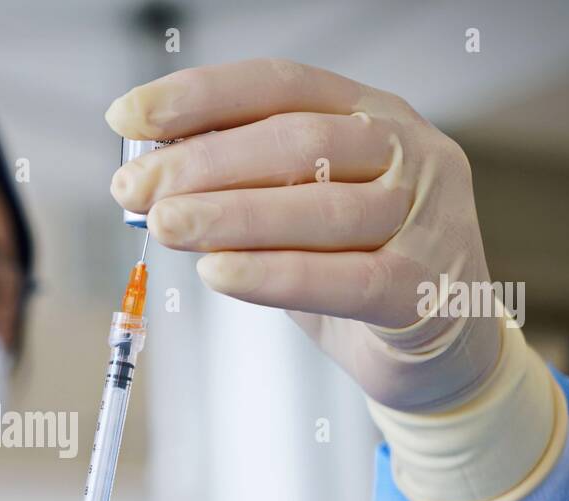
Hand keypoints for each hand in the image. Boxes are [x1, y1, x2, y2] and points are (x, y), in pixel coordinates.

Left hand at [106, 58, 501, 412]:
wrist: (441, 348)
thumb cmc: (357, 268)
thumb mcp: (297, 214)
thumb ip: (243, 186)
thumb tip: (151, 171)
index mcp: (370, 113)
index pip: (279, 84)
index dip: (199, 96)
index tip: (127, 117)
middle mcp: (407, 150)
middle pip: (296, 141)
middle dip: (201, 163)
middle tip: (134, 188)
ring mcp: (425, 218)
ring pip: (318, 208)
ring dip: (228, 215)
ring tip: (163, 226)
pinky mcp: (423, 289)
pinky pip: (341, 279)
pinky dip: (272, 274)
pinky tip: (217, 273)